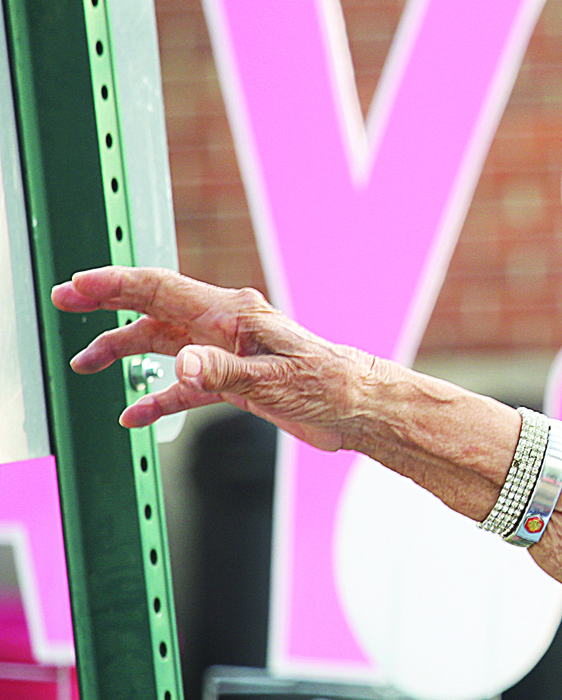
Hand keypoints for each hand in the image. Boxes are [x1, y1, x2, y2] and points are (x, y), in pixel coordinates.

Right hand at [53, 266, 375, 451]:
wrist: (359, 406)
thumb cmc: (327, 383)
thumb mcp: (271, 380)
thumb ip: (221, 372)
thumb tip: (181, 365)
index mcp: (232, 314)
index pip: (162, 290)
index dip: (116, 285)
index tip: (78, 285)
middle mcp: (225, 326)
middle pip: (154, 309)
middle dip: (108, 304)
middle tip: (64, 301)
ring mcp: (228, 353)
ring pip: (164, 345)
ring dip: (124, 352)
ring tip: (85, 365)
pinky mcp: (236, 382)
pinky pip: (186, 386)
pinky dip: (159, 397)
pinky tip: (135, 415)